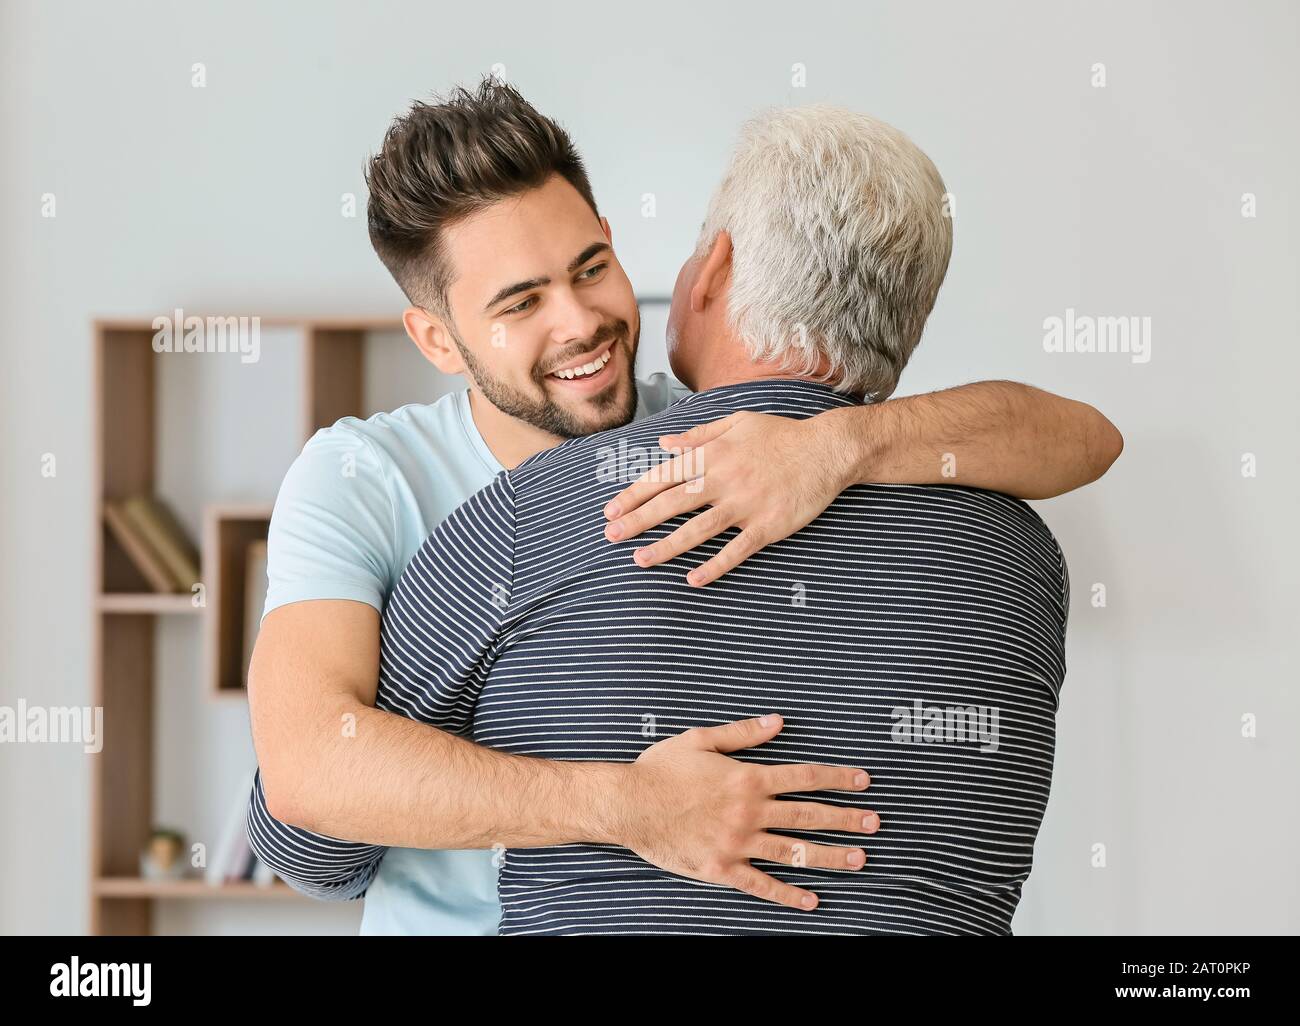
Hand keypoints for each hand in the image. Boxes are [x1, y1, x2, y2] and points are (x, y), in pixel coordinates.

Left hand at [602, 410, 856, 585]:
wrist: (826, 450)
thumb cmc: (780, 435)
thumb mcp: (737, 423)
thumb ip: (698, 435)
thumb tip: (663, 444)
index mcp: (713, 455)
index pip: (664, 476)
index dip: (635, 494)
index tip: (611, 510)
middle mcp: (724, 480)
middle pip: (672, 503)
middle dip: (638, 521)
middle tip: (611, 536)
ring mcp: (745, 505)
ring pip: (698, 529)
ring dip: (666, 546)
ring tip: (640, 559)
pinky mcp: (767, 526)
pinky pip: (736, 550)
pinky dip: (715, 566)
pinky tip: (693, 579)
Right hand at [613, 714, 879, 910]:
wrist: (628, 805)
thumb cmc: (660, 769)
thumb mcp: (700, 740)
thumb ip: (742, 734)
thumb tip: (778, 722)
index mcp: (747, 778)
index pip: (804, 777)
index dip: (837, 778)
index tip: (863, 782)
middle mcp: (749, 812)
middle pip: (808, 815)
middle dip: (846, 818)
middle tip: (875, 823)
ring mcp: (738, 843)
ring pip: (794, 852)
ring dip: (830, 856)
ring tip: (860, 859)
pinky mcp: (722, 868)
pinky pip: (762, 885)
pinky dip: (788, 894)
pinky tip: (812, 900)